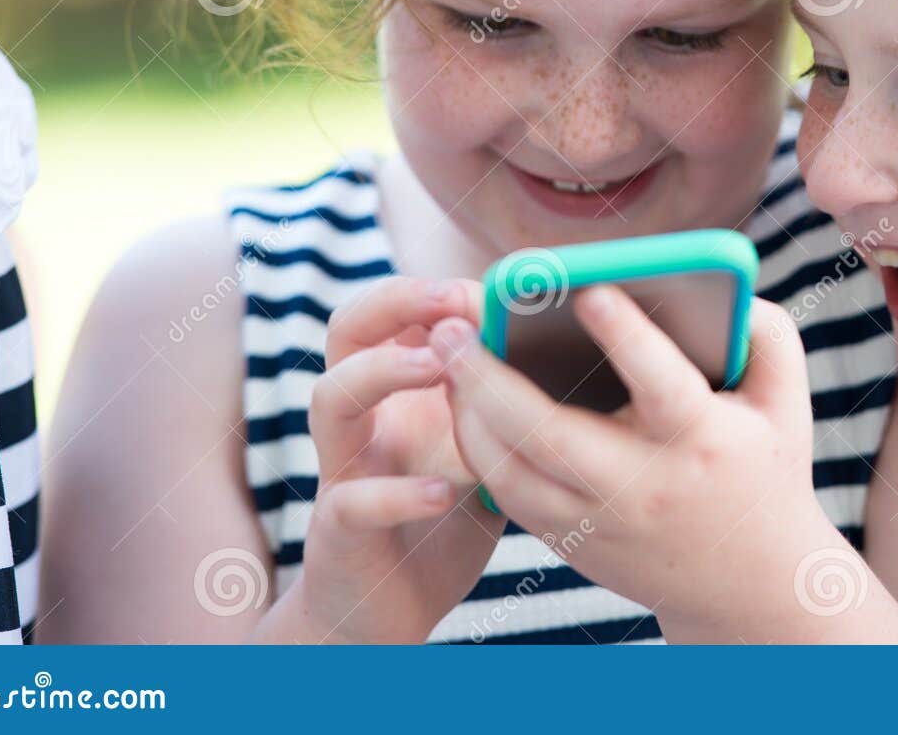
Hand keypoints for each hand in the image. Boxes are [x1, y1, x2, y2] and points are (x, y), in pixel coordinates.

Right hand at [259, 278, 502, 643]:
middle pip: (345, 332)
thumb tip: (567, 348)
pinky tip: (446, 491)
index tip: (485, 285)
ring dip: (382, 372)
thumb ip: (499, 404)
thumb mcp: (478, 450)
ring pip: (330, 400)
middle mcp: (361, 420)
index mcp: (394, 392)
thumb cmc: (440, 519)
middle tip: (449, 299)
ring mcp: (343, 470)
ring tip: (440, 364)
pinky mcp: (339, 531)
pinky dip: (398, 493)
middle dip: (392, 303)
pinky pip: (353, 501)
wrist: (389, 612)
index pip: (391, 313)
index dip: (430, 290)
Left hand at [430, 286, 858, 640]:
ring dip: (467, 413)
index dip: (629, 337)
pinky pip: (506, 494)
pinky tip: (460, 399)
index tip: (590, 288)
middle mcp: (645, 487)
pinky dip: (476, 446)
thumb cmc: (765, 471)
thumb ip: (763, 332)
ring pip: (512, 472)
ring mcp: (600, 521)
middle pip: (553, 436)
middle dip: (493, 380)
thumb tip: (711, 281)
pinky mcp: (569, 541)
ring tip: (444, 353)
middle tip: (452, 325)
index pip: (663, 387)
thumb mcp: (785, 401)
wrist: (748, 587)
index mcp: (703, 443)